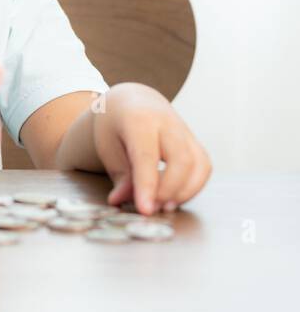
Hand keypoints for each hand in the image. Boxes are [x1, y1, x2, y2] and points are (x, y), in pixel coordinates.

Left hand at [93, 83, 211, 214]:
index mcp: (139, 120)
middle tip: (152, 209)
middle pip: (181, 160)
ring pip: (199, 165)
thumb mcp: (107, 147)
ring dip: (185, 192)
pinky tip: (175, 198)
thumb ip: (119, 175)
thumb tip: (120, 201)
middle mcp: (168, 123)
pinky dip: (193, 187)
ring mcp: (186, 131)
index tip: (145, 210)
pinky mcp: (195, 142)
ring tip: (164, 207)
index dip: (147, 186)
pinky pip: (204, 167)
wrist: (132, 101)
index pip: (147, 156)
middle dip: (169, 191)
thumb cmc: (115, 125)